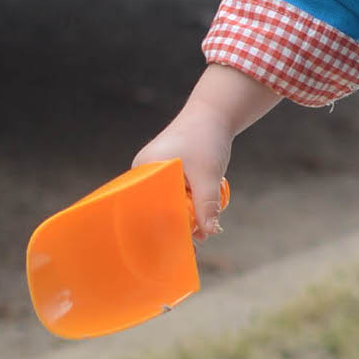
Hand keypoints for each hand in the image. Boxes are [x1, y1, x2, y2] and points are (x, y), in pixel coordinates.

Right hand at [129, 103, 241, 240]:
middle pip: (158, 207)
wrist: (213, 113)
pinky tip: (203, 208)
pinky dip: (189, 202)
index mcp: (145, 170)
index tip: (179, 245)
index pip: (148, 208)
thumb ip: (207, 205)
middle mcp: (145, 171)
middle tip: (199, 241)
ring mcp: (155, 171)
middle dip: (179, 223)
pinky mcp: (167, 171)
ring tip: (206, 225)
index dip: (163, 228)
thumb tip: (209, 233)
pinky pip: (174, 194)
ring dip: (188, 213)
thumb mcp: (208, 176)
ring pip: (169, 202)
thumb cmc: (206, 138)